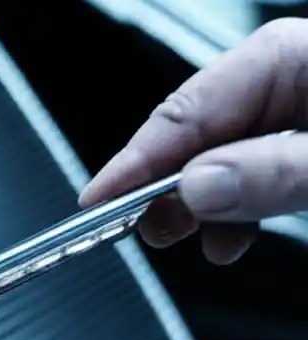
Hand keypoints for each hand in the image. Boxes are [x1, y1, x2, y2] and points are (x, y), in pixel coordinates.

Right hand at [79, 18, 307, 264]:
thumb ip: (274, 172)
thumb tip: (198, 189)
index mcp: (290, 56)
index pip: (186, 110)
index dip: (135, 161)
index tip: (96, 201)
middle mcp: (288, 81)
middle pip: (199, 134)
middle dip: (165, 186)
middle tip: (139, 228)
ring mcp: (298, 115)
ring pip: (222, 159)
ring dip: (199, 206)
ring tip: (186, 239)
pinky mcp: (305, 149)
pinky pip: (253, 175)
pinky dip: (236, 210)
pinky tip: (228, 236)